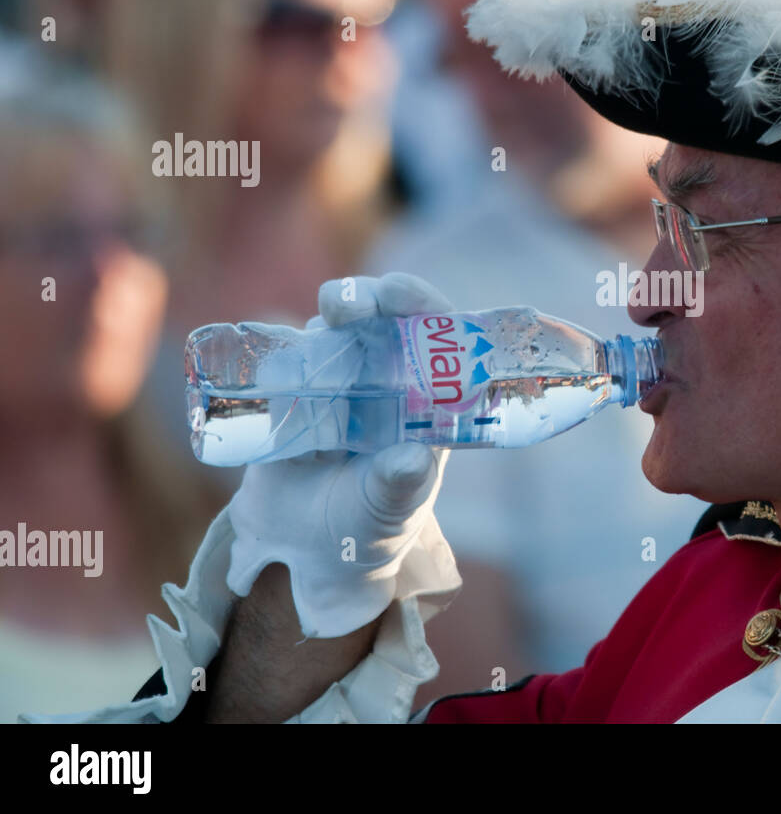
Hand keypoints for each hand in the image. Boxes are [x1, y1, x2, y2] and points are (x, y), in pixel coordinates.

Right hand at [225, 273, 462, 638]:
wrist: (313, 550)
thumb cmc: (370, 527)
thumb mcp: (389, 511)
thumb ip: (399, 486)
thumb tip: (411, 459)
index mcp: (428, 400)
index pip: (437, 335)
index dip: (421, 305)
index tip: (399, 293)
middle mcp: (387, 380)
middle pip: (383, 318)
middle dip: (367, 299)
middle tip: (346, 304)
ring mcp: (340, 382)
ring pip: (335, 332)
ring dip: (327, 321)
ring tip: (318, 332)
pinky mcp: (296, 394)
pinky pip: (287, 363)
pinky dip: (282, 360)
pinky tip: (280, 377)